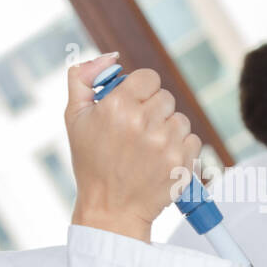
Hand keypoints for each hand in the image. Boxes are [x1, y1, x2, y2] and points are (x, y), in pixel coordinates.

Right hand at [64, 54, 201, 241]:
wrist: (111, 209)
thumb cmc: (92, 163)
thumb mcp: (74, 117)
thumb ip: (83, 78)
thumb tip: (110, 56)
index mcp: (117, 106)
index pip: (148, 77)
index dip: (141, 90)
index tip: (133, 105)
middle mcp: (143, 122)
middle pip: (165, 97)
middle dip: (153, 111)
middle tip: (136, 132)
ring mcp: (165, 143)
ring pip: (180, 119)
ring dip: (167, 130)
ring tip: (147, 149)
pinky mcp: (182, 162)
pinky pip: (192, 140)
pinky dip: (180, 149)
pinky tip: (160, 160)